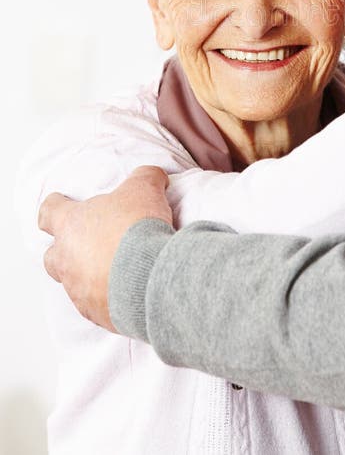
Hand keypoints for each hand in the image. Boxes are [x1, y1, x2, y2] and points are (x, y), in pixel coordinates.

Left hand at [38, 166, 172, 331]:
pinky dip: (106, 297)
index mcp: (70, 224)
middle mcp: (66, 258)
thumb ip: (145, 176)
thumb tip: (154, 175)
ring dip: (88, 275)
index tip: (60, 203)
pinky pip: (95, 305)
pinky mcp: (94, 312)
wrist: (149, 275)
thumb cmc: (138, 227)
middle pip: (51, 255)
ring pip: (72, 283)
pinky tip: (127, 290)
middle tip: (88, 244)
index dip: (55, 205)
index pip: (49, 211)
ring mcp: (77, 288)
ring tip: (114, 269)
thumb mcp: (145, 187)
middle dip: (65, 250)